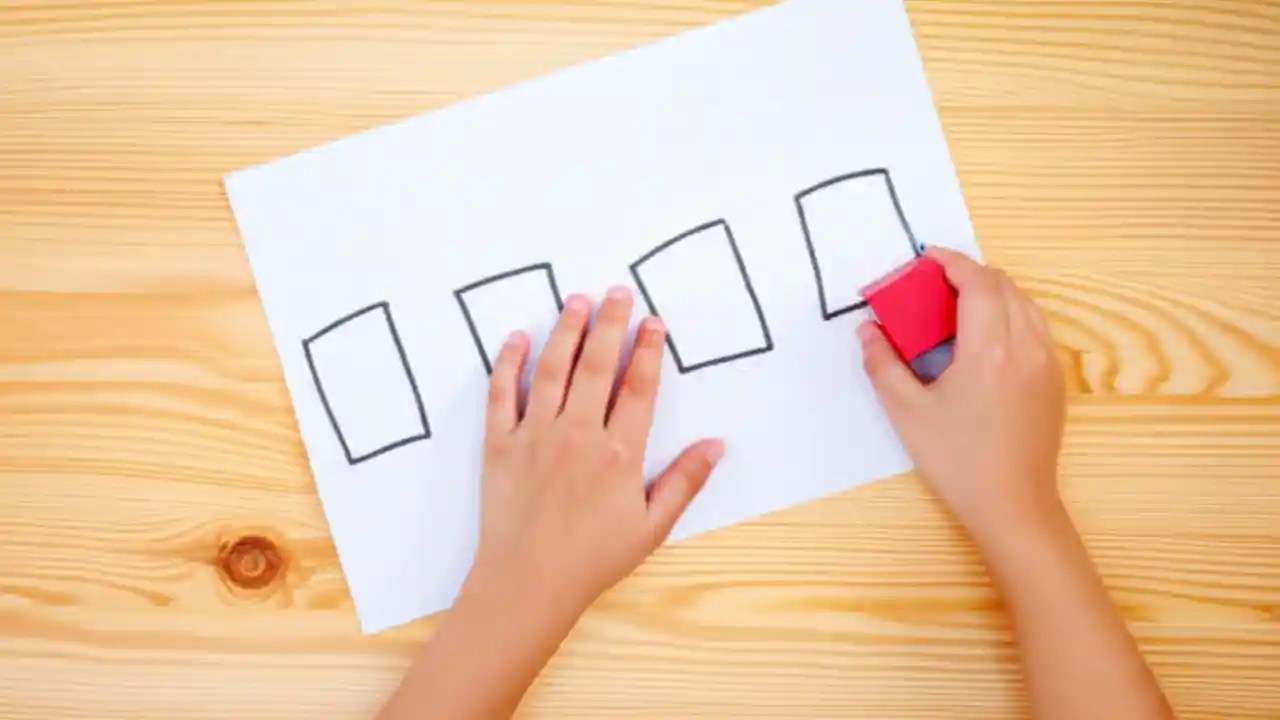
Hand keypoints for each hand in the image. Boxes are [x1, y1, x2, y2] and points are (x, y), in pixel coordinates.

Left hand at [470, 287, 723, 620]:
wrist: (528, 583)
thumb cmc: (593, 559)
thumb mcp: (652, 526)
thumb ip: (684, 481)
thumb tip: (716, 445)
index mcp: (619, 452)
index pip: (639, 387)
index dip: (649, 350)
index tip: (653, 322)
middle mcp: (578, 434)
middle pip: (597, 365)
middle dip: (610, 323)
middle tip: (617, 292)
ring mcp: (536, 435)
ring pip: (553, 369)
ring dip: (565, 331)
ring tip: (576, 301)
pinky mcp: (500, 444)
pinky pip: (502, 393)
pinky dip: (508, 362)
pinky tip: (517, 338)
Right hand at [858, 249, 1065, 544]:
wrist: (1012, 505)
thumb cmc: (957, 461)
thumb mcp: (907, 412)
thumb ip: (883, 364)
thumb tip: (868, 331)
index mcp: (989, 349)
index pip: (977, 282)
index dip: (951, 262)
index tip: (926, 258)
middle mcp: (1026, 347)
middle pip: (1004, 285)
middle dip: (969, 274)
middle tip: (933, 285)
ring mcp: (1046, 364)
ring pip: (1025, 304)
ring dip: (992, 293)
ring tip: (957, 306)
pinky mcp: (1054, 381)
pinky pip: (1036, 328)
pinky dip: (1010, 315)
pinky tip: (984, 338)